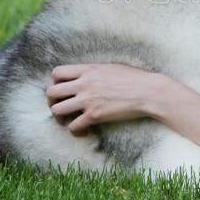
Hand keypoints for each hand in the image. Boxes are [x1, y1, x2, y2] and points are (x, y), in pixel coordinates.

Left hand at [46, 63, 163, 135]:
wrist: (149, 92)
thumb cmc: (135, 79)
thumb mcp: (111, 68)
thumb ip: (95, 72)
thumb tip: (88, 76)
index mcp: (88, 70)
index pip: (57, 72)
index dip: (55, 82)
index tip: (63, 89)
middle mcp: (84, 84)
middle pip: (51, 92)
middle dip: (51, 102)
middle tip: (60, 107)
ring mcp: (88, 100)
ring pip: (57, 110)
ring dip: (60, 118)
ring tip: (68, 121)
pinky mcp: (95, 115)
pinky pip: (73, 126)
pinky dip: (75, 131)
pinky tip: (84, 130)